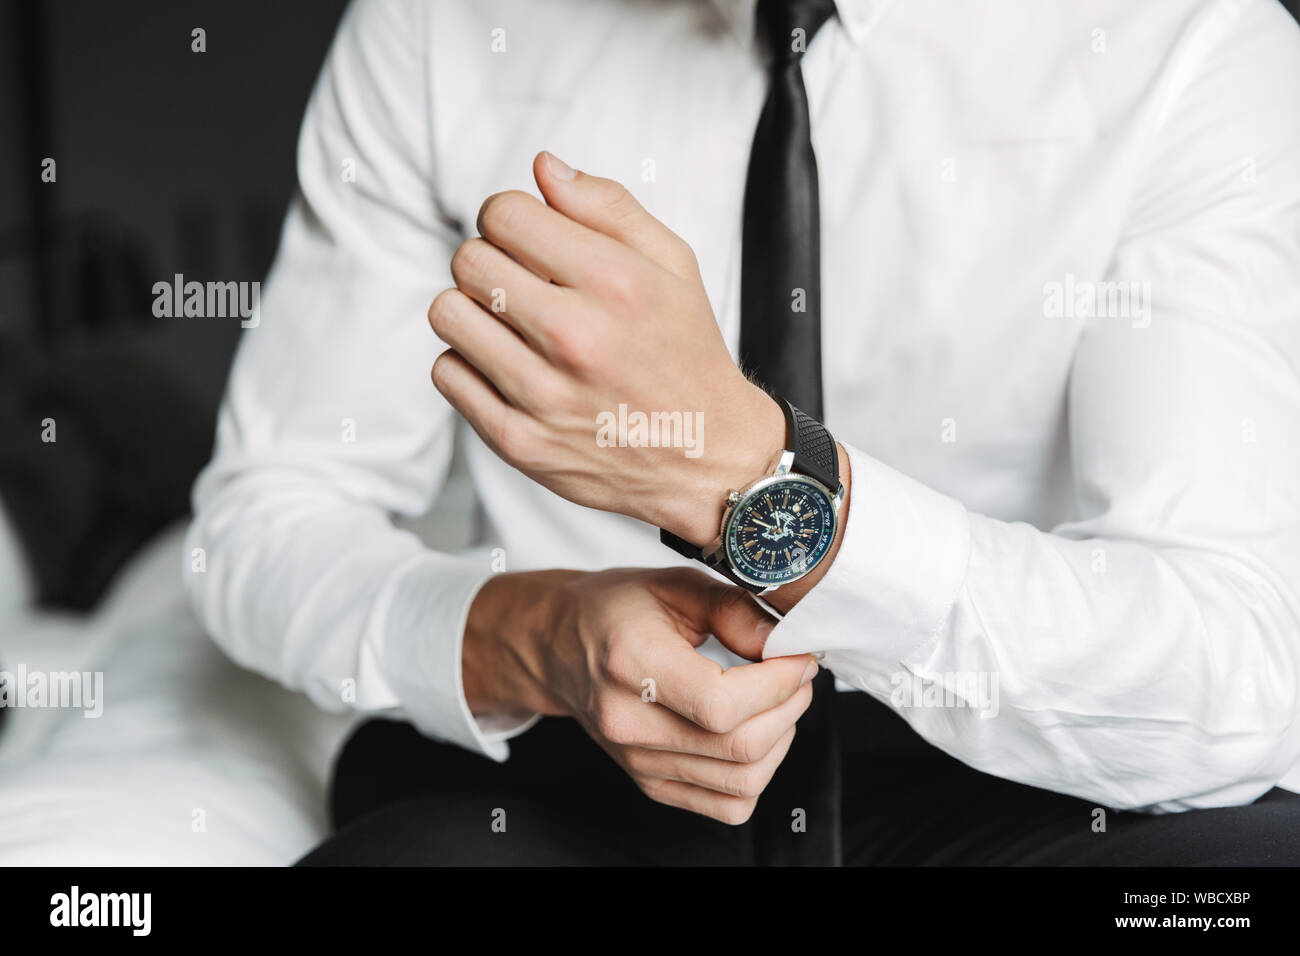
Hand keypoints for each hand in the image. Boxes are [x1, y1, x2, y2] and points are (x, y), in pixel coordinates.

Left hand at [429, 151, 785, 546]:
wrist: (709, 460)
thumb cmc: (688, 353)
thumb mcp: (674, 265)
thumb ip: (608, 207)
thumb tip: (542, 166)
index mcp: (616, 283)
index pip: (504, 213)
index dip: (510, 217)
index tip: (528, 239)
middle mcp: (576, 338)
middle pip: (469, 260)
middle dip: (490, 259)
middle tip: (522, 283)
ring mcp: (543, 395)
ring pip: (448, 313)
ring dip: (472, 309)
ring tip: (512, 324)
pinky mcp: (519, 441)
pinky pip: (447, 372)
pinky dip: (468, 363)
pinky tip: (508, 366)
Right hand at [463, 567, 817, 823]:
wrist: (561, 645)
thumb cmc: (616, 610)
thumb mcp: (674, 584)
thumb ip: (732, 609)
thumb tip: (783, 641)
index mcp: (629, 665)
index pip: (721, 704)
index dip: (778, 683)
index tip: (798, 656)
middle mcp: (628, 723)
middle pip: (738, 746)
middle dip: (789, 707)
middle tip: (797, 674)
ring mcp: (638, 762)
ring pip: (742, 781)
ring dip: (781, 740)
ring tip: (781, 701)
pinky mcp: (651, 783)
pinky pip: (728, 806)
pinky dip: (759, 775)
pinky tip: (757, 733)